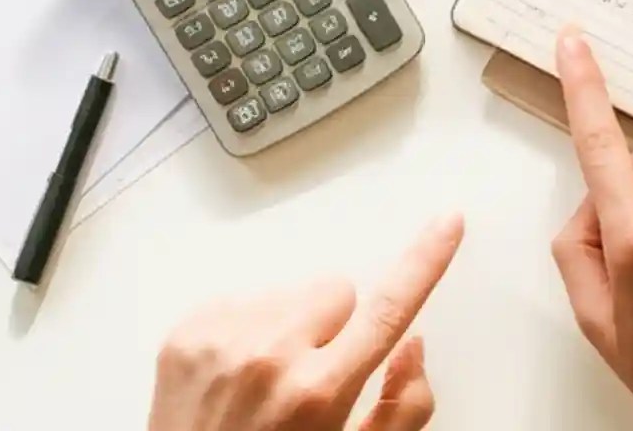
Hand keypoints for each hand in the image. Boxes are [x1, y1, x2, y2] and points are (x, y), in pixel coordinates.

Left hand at [148, 214, 463, 430]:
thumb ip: (401, 409)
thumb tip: (411, 345)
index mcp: (320, 392)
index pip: (389, 309)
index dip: (425, 261)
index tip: (447, 223)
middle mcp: (270, 357)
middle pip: (337, 292)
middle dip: (336, 326)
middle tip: (314, 377)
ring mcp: (222, 340)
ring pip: (289, 293)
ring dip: (288, 327)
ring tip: (267, 382)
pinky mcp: (186, 333)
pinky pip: (242, 300)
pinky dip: (247, 330)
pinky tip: (236, 376)